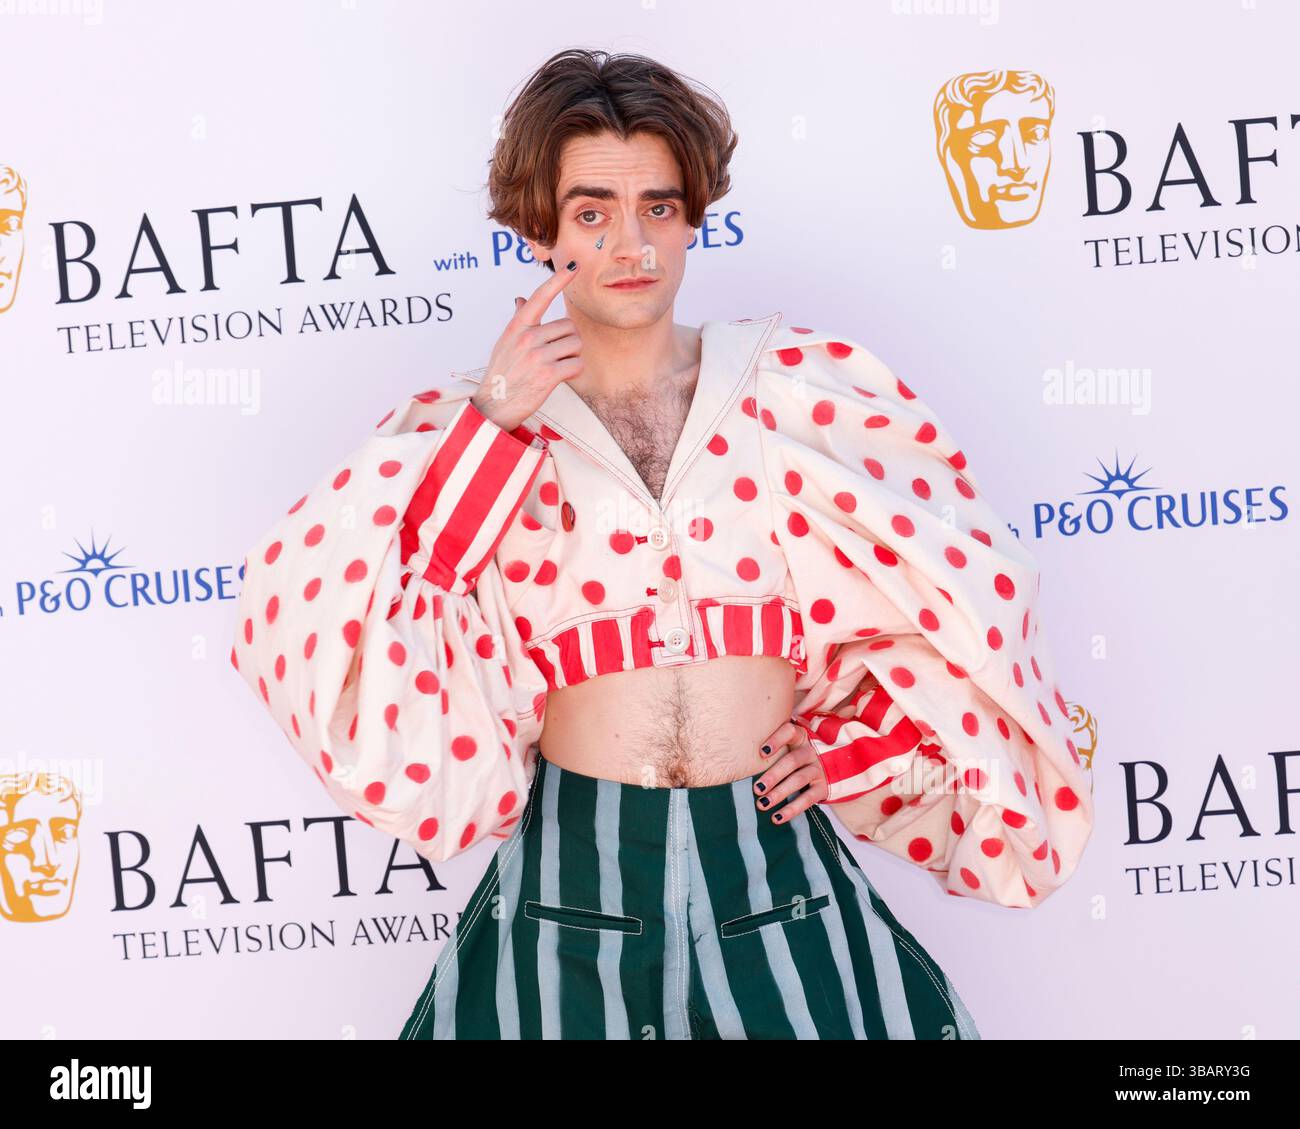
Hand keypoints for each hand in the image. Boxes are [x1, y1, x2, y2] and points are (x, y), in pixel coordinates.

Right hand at [471, 262, 583, 432]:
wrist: (495, 405)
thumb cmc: (502, 373)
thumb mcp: (505, 343)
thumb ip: (517, 321)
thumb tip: (520, 300)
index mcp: (517, 327)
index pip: (540, 296)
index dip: (558, 279)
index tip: (573, 265)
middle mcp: (527, 338)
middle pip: (569, 326)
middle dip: (569, 341)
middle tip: (555, 355)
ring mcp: (537, 356)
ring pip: (576, 344)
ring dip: (573, 356)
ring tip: (556, 366)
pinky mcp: (548, 375)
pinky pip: (576, 364)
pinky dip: (574, 371)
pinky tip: (561, 377)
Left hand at [753, 718, 828, 824]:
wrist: (836, 763)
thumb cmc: (800, 753)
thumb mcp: (792, 743)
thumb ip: (775, 744)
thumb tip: (740, 755)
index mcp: (801, 737)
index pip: (789, 732)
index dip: (776, 740)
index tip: (762, 752)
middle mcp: (811, 751)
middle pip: (792, 760)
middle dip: (774, 775)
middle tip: (757, 789)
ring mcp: (819, 769)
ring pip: (799, 780)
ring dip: (780, 793)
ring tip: (762, 804)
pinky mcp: (823, 787)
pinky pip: (807, 799)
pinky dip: (791, 810)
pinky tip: (776, 818)